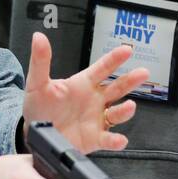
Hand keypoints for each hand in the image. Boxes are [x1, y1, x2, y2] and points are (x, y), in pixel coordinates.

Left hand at [22, 32, 146, 154]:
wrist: (34, 133)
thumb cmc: (39, 106)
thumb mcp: (37, 83)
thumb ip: (41, 60)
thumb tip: (39, 37)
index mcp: (84, 83)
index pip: (103, 68)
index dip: (114, 59)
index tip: (127, 50)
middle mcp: (95, 100)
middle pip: (117, 88)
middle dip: (131, 80)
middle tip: (143, 72)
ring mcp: (96, 119)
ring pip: (117, 113)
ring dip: (125, 110)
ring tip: (130, 106)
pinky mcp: (94, 139)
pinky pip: (108, 139)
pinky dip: (116, 141)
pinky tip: (120, 139)